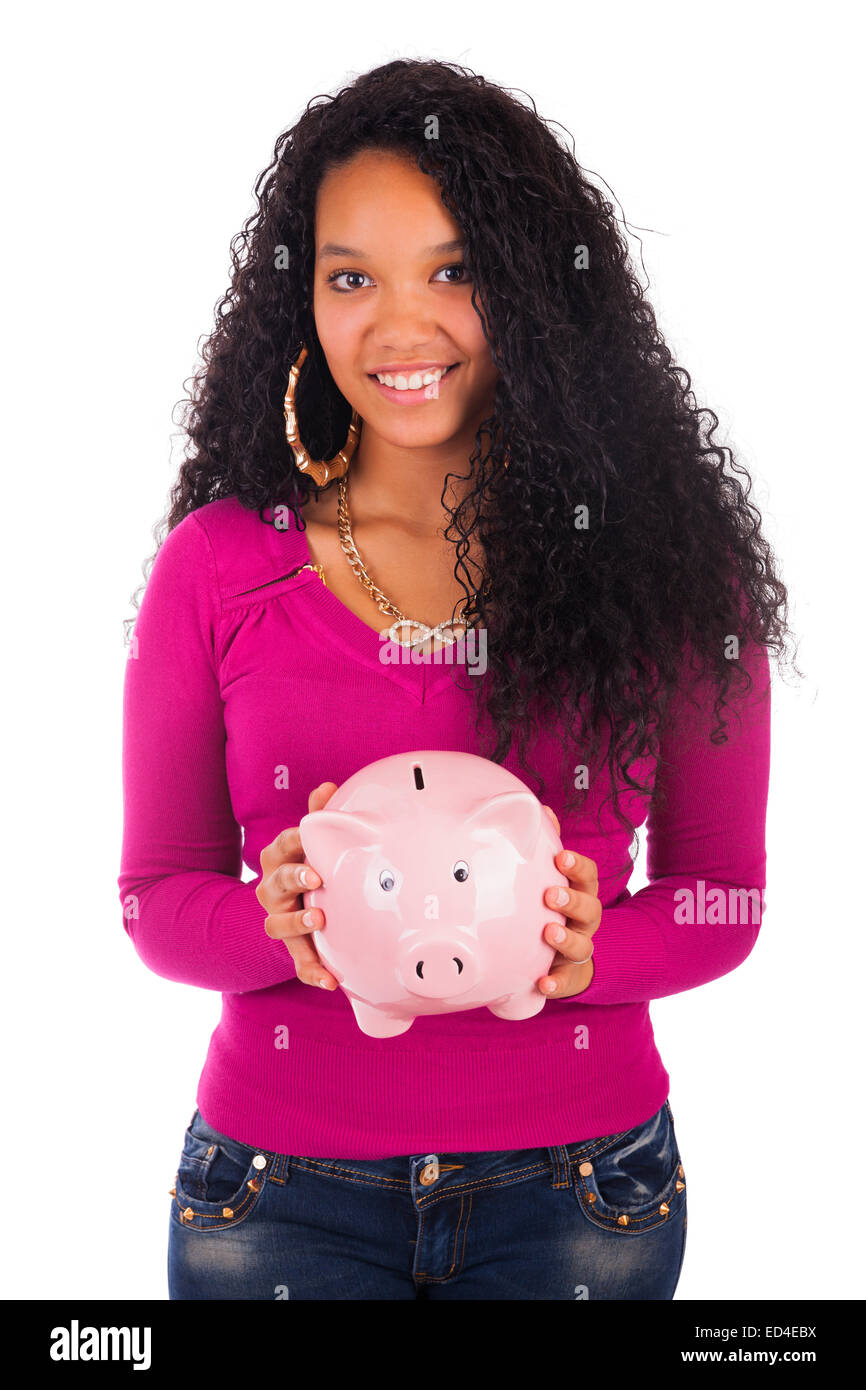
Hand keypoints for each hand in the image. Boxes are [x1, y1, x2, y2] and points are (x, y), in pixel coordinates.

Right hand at [256, 781, 339, 989]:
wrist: (295, 903)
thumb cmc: (308, 864)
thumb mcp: (311, 842)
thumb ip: (319, 816)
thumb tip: (328, 786)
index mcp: (278, 859)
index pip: (283, 846)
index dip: (295, 843)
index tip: (309, 840)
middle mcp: (272, 889)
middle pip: (276, 884)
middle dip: (294, 880)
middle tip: (316, 879)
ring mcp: (279, 919)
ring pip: (278, 925)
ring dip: (298, 924)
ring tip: (319, 920)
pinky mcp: (292, 947)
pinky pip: (298, 962)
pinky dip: (312, 972)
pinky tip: (331, 981)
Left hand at [536, 805, 600, 998]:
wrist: (562, 956)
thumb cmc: (552, 907)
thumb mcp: (553, 878)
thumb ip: (547, 845)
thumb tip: (541, 809)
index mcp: (580, 893)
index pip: (586, 876)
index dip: (577, 867)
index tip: (561, 857)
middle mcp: (584, 921)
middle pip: (590, 909)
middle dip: (573, 900)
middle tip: (551, 894)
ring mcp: (578, 950)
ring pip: (582, 946)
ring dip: (566, 939)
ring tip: (549, 933)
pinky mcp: (568, 978)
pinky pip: (567, 983)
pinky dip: (556, 983)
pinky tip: (542, 982)